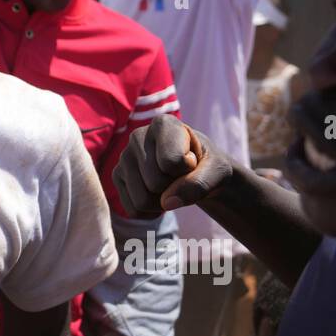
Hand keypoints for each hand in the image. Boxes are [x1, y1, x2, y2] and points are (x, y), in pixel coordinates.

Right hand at [112, 115, 233, 218]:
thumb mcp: (218, 171)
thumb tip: (166, 203)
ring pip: (142, 199)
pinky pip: (133, 209)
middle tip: (181, 176)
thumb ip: (199, 184)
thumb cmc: (208, 165)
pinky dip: (151, 211)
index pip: (172, 162)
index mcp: (163, 124)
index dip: (189, 170)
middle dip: (175, 188)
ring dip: (163, 202)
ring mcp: (124, 157)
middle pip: (155, 183)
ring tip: (170, 185)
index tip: (193, 160)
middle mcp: (137, 136)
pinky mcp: (117, 176)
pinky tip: (158, 194)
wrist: (197, 171)